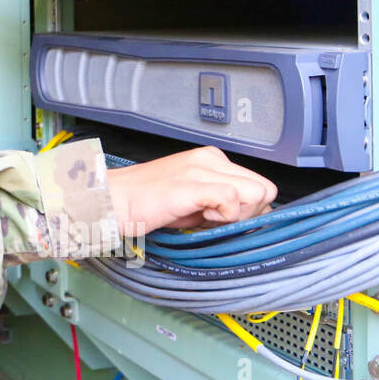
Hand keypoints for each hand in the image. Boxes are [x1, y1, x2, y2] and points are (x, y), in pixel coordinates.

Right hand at [107, 146, 276, 232]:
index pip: (259, 185)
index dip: (248, 210)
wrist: (113, 200)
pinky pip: (232, 199)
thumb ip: (223, 204)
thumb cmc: (148, 203)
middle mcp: (210, 159)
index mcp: (211, 159)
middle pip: (265, 189)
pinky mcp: (192, 184)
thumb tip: (252, 218)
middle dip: (249, 213)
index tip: (222, 218)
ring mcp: (201, 169)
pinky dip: (223, 216)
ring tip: (207, 217)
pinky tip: (200, 216)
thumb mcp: (195, 200)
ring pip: (256, 193)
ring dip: (238, 215)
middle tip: (218, 220)